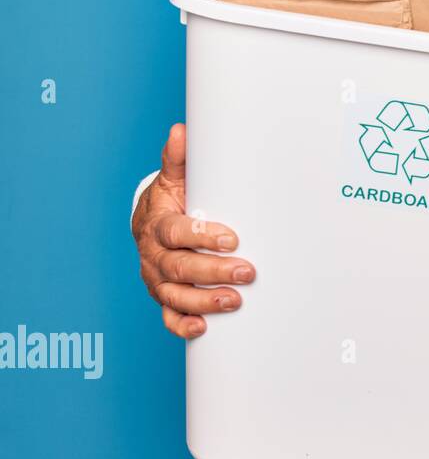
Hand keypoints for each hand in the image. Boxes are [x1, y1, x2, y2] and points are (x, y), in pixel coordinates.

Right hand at [131, 123, 254, 337]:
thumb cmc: (173, 200)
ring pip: (175, 295)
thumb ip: (179, 159)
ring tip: (235, 301)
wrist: (151, 224)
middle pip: (179, 267)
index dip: (202, 237)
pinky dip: (183, 325)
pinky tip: (203, 328)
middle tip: (247, 272)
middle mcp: (155, 255)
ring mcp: (158, 279)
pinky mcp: (165, 297)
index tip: (232, 238)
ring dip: (204, 301)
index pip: (177, 233)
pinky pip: (169, 316)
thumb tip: (182, 130)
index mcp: (159, 225)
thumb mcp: (176, 178)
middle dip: (213, 272)